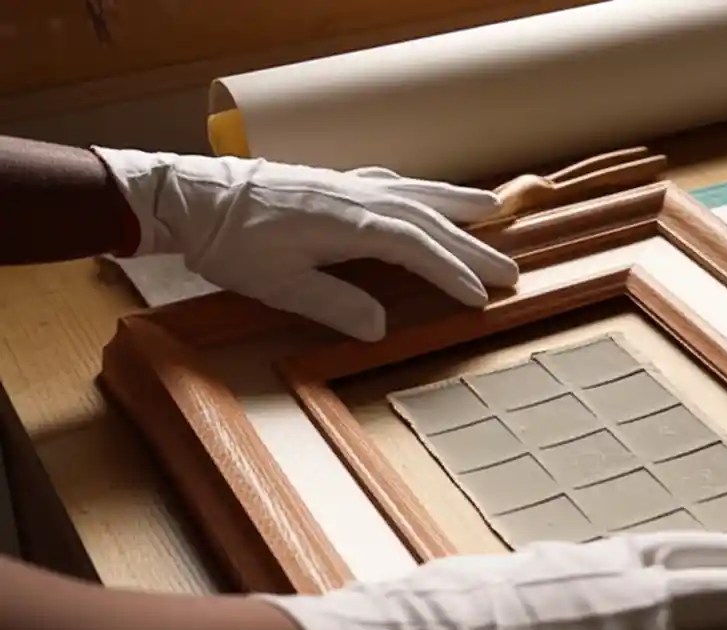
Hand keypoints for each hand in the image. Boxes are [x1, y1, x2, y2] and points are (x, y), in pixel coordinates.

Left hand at [93, 147, 516, 340]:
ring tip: (494, 210)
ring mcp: (350, 185)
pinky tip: (427, 196)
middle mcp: (360, 199)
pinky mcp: (336, 181)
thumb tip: (380, 329)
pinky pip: (394, 184)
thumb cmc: (231, 245)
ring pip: (417, 194)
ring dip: (457, 205)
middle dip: (473, 245)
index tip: (482, 295)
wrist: (194, 196)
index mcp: (352, 225)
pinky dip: (420, 192)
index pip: (417, 249)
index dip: (452, 271)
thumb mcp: (278, 285)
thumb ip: (333, 305)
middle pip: (430, 221)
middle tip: (510, 269)